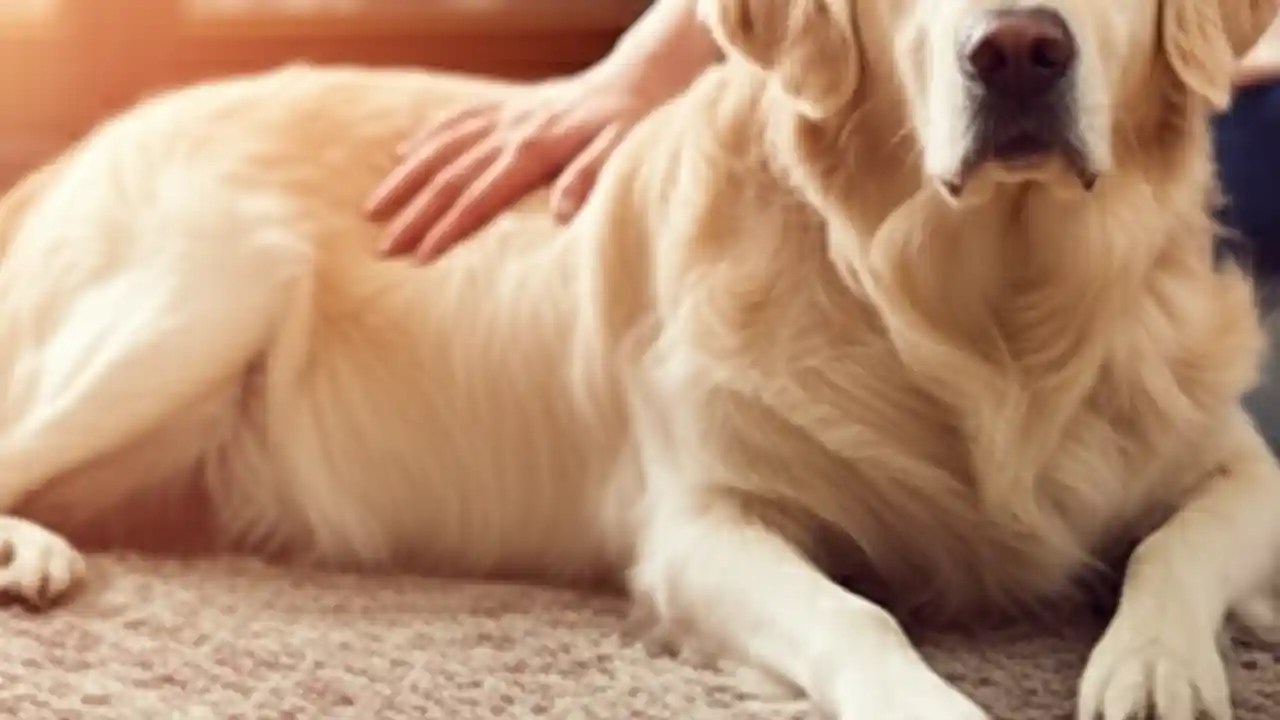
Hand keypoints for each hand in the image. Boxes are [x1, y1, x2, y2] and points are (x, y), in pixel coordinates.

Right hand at [365, 69, 660, 262]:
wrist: (638, 77)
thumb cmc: (633, 121)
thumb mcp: (623, 151)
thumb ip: (591, 178)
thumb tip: (562, 214)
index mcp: (535, 149)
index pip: (480, 196)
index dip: (448, 228)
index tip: (420, 257)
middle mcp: (511, 130)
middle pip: (450, 176)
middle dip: (415, 214)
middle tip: (384, 248)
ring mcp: (505, 115)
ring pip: (442, 147)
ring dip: (406, 178)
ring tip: (373, 209)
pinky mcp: (506, 105)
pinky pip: (457, 119)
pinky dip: (427, 137)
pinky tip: (403, 153)